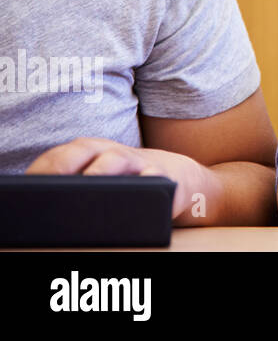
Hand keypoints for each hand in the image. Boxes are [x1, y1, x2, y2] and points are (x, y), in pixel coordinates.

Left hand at [26, 137, 213, 221]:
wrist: (179, 177)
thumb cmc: (127, 180)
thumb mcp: (98, 174)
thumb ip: (72, 180)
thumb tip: (36, 198)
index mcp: (90, 151)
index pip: (59, 155)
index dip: (41, 169)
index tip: (28, 186)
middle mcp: (110, 152)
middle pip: (83, 150)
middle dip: (64, 164)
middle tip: (48, 183)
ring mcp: (137, 163)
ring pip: (116, 160)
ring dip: (100, 170)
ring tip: (88, 183)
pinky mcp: (162, 178)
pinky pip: (153, 179)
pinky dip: (143, 184)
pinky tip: (133, 195)